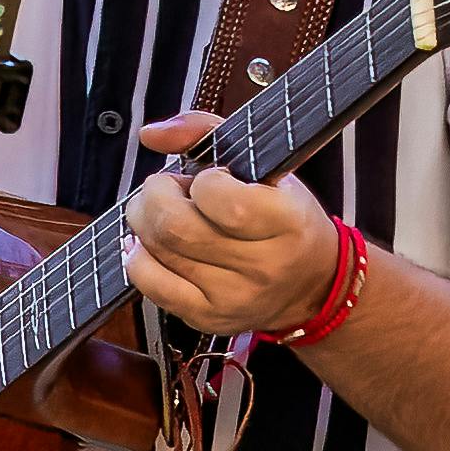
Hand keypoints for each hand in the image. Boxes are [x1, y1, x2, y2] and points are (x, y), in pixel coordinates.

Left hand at [121, 129, 342, 336]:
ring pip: (157, 253)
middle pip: (175, 228)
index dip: (203, 181)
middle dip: (154, 197)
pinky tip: (151, 243)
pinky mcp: (206, 317)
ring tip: (163, 213)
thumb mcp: (265, 166)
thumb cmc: (284, 216)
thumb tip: (150, 133)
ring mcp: (233, 297)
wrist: (312, 283)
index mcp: (288, 223)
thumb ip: (207, 133)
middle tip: (166, 189)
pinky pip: (148, 285)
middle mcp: (263, 266)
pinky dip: (138, 256)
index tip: (210, 177)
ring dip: (144, 222)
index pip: (223, 201)